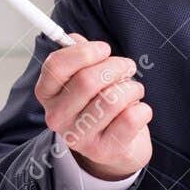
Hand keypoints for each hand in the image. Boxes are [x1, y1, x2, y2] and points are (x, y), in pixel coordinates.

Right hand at [34, 34, 151, 180]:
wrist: (115, 146)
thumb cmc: (99, 103)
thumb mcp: (85, 77)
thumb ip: (79, 55)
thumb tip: (75, 39)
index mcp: (47, 94)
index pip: (56, 66)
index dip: (84, 52)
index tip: (104, 49)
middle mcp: (56, 117)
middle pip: (87, 80)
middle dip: (116, 67)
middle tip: (127, 66)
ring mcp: (78, 137)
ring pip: (112, 99)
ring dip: (132, 88)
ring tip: (133, 90)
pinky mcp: (103, 150)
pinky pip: (131, 118)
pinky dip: (142, 108)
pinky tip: (137, 110)